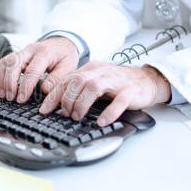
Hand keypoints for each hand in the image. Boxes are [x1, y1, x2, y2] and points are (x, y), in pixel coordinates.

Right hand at [0, 37, 78, 103]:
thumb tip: (45, 90)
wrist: (62, 43)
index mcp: (44, 53)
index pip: (31, 70)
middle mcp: (30, 50)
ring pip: (4, 63)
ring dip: (1, 80)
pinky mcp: (15, 55)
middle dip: (9, 83)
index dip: (25, 86)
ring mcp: (20, 51)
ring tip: (4, 96)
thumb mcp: (68, 67)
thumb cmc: (64, 56)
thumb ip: (57, 78)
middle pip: (13, 64)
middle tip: (11, 98)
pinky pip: (0, 63)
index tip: (21, 99)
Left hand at [38, 62, 170, 126]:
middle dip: (67, 99)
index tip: (44, 110)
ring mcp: (116, 81)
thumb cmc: (118, 83)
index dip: (53, 95)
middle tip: (65, 114)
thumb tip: (58, 105)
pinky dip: (109, 112)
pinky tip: (101, 121)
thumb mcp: (96, 81)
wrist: (147, 80)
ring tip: (77, 117)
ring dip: (81, 104)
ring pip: (93, 88)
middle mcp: (101, 73)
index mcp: (91, 69)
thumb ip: (79, 89)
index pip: (67, 80)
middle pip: (77, 81)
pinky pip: (119, 101)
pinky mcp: (130, 92)